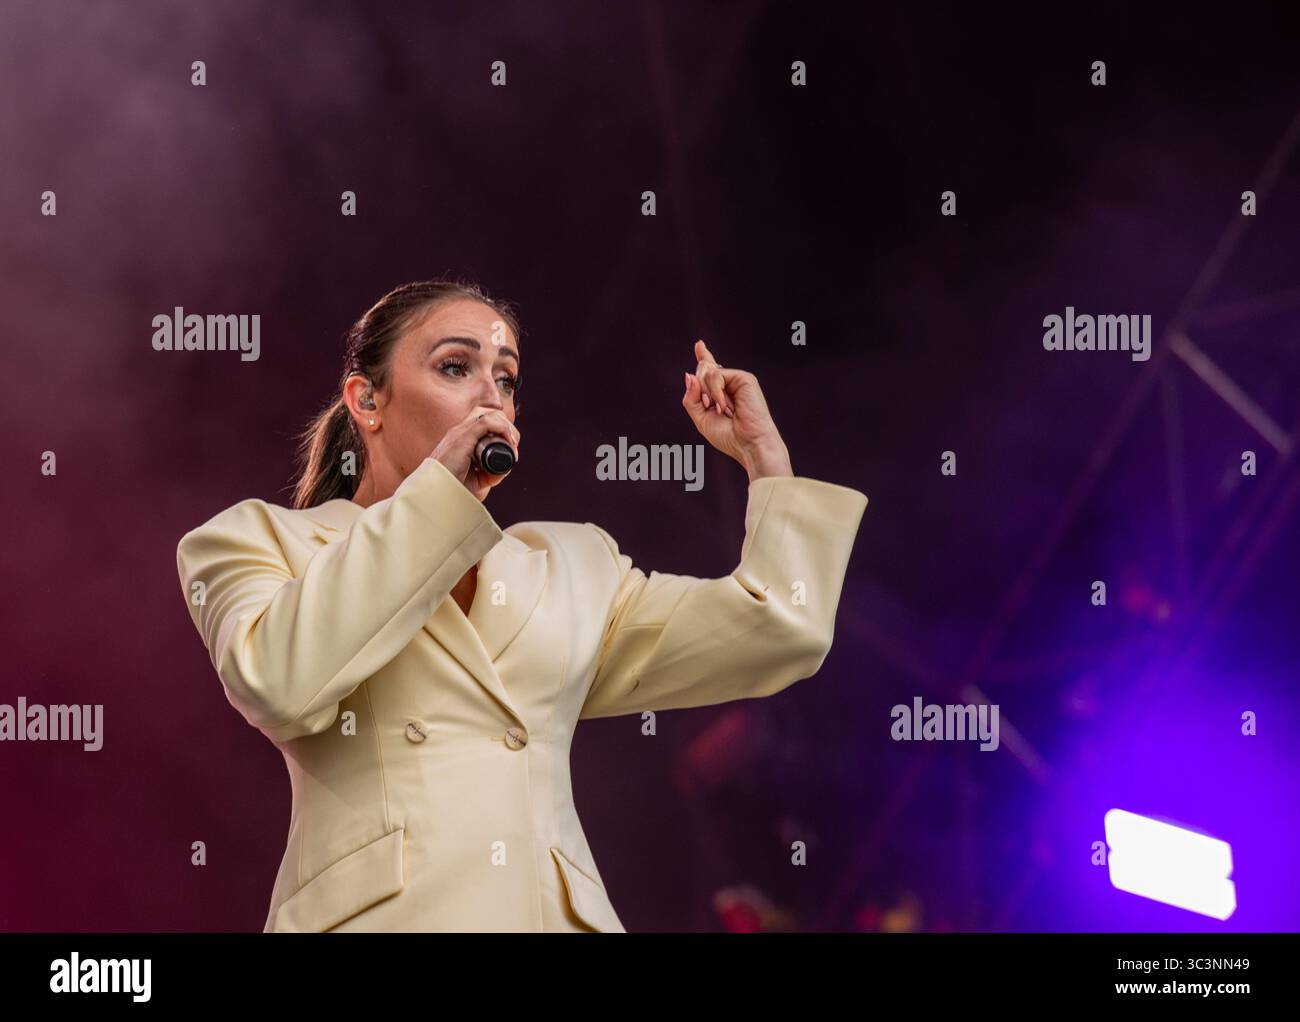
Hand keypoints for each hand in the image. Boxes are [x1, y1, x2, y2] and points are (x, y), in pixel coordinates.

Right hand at [428, 406, 520, 500]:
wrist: (437, 494)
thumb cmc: (453, 488)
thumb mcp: (477, 481)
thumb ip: (489, 475)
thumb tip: (505, 469)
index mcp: (461, 438)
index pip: (485, 420)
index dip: (502, 429)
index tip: (511, 448)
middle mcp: (460, 431)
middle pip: (490, 414)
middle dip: (507, 427)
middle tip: (513, 447)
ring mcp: (460, 433)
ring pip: (490, 415)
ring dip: (507, 428)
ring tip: (512, 445)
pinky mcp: (462, 437)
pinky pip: (486, 422)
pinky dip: (502, 429)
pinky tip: (508, 442)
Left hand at [682, 339, 792, 481]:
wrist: (749, 444)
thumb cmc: (729, 437)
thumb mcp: (701, 419)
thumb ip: (691, 398)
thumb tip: (689, 375)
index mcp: (721, 393)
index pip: (710, 371)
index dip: (704, 357)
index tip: (700, 345)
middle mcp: (730, 384)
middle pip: (702, 371)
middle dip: (699, 390)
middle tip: (711, 408)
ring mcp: (737, 380)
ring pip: (707, 373)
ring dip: (708, 395)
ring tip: (723, 411)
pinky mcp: (744, 378)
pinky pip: (716, 376)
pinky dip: (716, 393)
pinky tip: (726, 406)